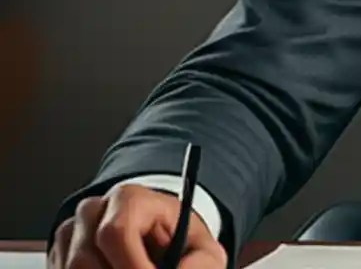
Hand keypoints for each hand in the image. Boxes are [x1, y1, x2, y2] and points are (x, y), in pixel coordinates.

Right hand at [48, 184, 224, 268]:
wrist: (160, 244)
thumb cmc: (179, 245)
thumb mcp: (202, 252)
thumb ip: (198, 264)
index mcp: (130, 199)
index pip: (116, 232)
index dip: (132, 265)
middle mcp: (92, 212)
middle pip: (84, 259)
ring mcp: (69, 235)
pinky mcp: (57, 258)